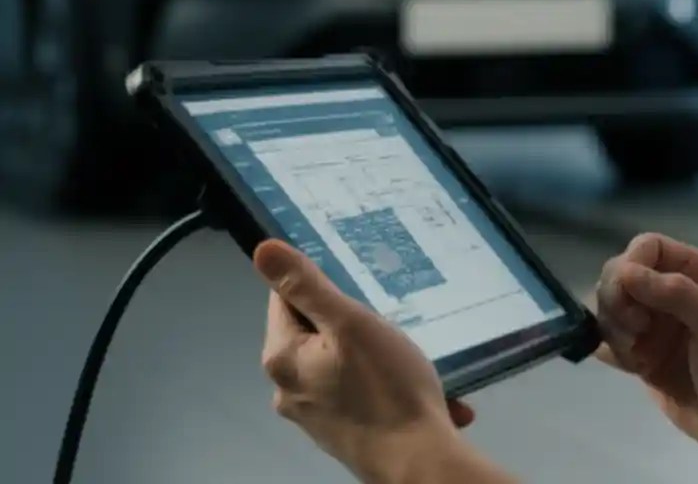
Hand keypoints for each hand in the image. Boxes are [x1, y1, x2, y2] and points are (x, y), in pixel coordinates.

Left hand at [252, 240, 486, 483]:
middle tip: (387, 327)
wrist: (419, 464)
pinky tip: (421, 391)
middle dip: (352, 325)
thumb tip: (262, 248)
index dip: (321, 289)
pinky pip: (361, 396)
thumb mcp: (350, 323)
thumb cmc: (387, 387)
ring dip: (376, 358)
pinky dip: (388, 389)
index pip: (285, 299)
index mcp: (282, 358)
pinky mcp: (341, 434)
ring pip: (341, 364)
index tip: (357, 293)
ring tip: (409, 360)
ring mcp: (314, 417)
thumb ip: (307, 286)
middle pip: (315, 333)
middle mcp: (288, 389)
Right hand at [594, 233, 697, 457]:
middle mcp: (672, 292)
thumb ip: (676, 293)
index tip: (629, 297)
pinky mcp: (644, 356)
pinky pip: (611, 341)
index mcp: (697, 272)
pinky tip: (634, 366)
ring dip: (614, 329)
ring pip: (611, 308)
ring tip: (639, 355)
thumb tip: (625, 273)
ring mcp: (656, 325)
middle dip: (617, 301)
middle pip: (620, 275)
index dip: (630, 265)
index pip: (647, 247)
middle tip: (637, 331)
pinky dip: (612, 351)